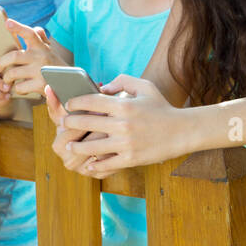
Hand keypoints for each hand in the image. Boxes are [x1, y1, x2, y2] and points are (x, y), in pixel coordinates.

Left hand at [0, 19, 63, 96]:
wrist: (70, 84)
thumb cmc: (55, 66)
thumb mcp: (50, 51)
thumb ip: (42, 39)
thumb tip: (37, 28)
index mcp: (42, 47)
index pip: (30, 34)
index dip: (18, 27)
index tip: (7, 23)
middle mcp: (41, 57)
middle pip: (13, 56)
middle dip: (1, 63)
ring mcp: (40, 71)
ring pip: (13, 73)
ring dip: (7, 78)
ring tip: (7, 80)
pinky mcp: (40, 85)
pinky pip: (19, 87)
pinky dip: (17, 89)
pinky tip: (20, 88)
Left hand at [49, 74, 194, 177]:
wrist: (182, 131)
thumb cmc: (162, 108)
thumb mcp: (145, 87)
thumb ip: (123, 81)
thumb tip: (101, 88)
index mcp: (124, 105)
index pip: (90, 101)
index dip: (75, 102)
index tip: (69, 104)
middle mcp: (122, 124)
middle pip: (85, 123)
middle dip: (70, 123)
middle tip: (63, 124)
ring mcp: (126, 143)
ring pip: (91, 147)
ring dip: (76, 147)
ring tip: (70, 146)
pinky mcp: (131, 158)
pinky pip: (107, 164)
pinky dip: (95, 165)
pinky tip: (89, 163)